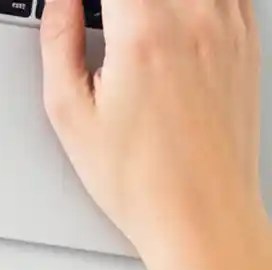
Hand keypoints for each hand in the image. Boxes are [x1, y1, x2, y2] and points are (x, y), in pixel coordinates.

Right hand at [40, 0, 265, 264]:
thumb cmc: (137, 177)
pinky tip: (166, 18)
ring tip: (127, 20)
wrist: (200, 214)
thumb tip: (58, 0)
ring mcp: (228, 27)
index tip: (74, 4)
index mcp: (145, 34)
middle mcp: (195, 20)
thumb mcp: (70, 113)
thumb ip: (58, 40)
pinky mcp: (246, 39)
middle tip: (98, 15)